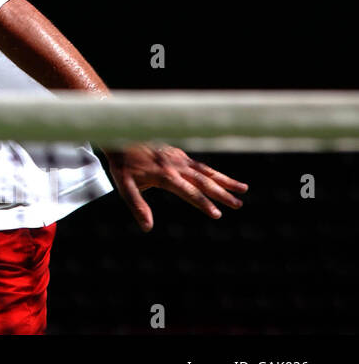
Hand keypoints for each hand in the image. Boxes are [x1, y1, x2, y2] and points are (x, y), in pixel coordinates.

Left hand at [104, 142, 247, 231]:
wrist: (119, 136)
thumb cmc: (122, 164)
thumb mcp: (124, 186)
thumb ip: (137, 206)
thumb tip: (147, 227)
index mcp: (164, 175)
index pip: (189, 192)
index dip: (203, 204)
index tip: (218, 214)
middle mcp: (176, 166)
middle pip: (203, 181)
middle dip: (222, 193)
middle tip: (238, 205)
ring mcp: (178, 158)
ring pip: (206, 170)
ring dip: (225, 180)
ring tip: (243, 189)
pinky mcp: (178, 153)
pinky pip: (199, 164)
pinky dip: (213, 171)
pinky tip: (221, 178)